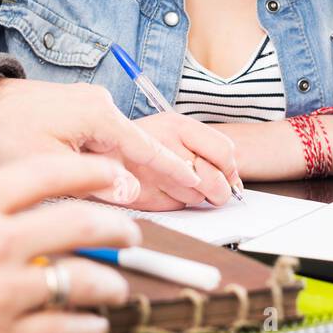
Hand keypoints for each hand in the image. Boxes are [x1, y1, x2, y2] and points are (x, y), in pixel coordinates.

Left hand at [0, 78, 200, 203]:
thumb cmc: (7, 132)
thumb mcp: (49, 164)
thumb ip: (94, 181)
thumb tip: (130, 191)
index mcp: (99, 114)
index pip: (148, 147)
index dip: (174, 169)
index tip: (198, 183)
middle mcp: (101, 102)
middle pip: (136, 146)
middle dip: (155, 171)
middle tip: (177, 194)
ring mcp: (91, 102)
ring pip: (119, 144)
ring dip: (125, 167)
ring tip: (132, 190)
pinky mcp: (80, 108)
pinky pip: (105, 137)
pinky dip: (109, 157)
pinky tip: (104, 174)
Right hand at [0, 154, 142, 332]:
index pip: (47, 175)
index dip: (87, 171)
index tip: (110, 172)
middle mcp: (1, 241)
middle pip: (79, 224)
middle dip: (115, 226)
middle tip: (130, 230)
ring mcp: (7, 290)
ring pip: (80, 280)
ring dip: (108, 282)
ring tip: (116, 286)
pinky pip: (63, 329)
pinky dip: (86, 327)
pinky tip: (94, 326)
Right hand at [108, 112, 242, 210]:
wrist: (97, 150)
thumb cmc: (143, 141)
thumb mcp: (174, 131)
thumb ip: (207, 150)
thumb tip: (234, 183)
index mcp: (177, 125)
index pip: (224, 151)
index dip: (230, 169)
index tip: (226, 175)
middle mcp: (166, 146)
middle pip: (215, 181)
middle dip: (217, 190)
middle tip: (209, 187)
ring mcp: (152, 173)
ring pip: (197, 198)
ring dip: (192, 197)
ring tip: (174, 181)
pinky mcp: (142, 195)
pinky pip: (176, 207)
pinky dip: (174, 203)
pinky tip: (161, 189)